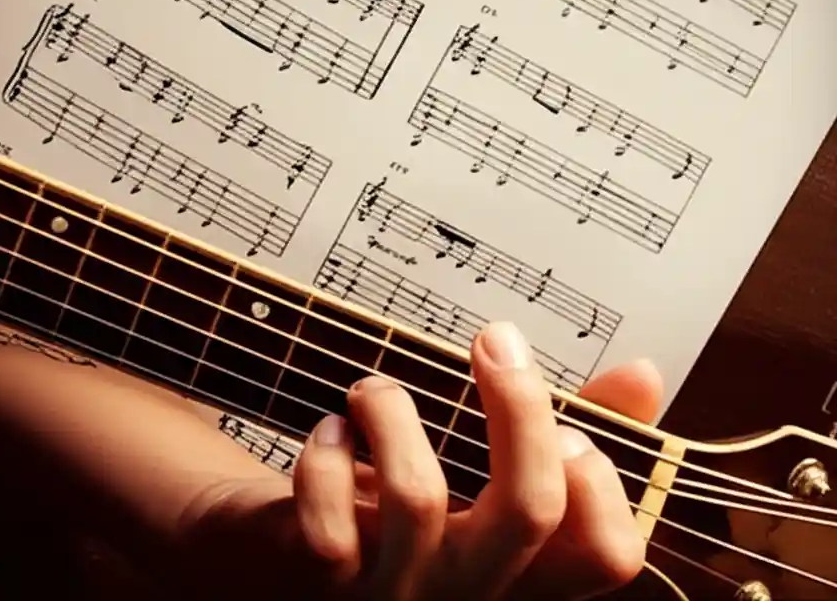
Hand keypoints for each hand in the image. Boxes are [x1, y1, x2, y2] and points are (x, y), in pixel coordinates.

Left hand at [179, 322, 661, 600]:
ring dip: (394, 413)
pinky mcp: (315, 577)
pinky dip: (326, 452)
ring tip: (374, 391)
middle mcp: (464, 597)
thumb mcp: (479, 477)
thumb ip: (560, 435)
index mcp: (517, 578)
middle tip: (495, 340)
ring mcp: (389, 595)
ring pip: (419, 499)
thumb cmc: (386, 513)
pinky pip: (328, 515)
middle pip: (528, 511)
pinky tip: (329, 436)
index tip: (571, 428)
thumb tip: (645, 374)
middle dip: (520, 405)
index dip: (603, 483)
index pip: (609, 557)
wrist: (269, 558)